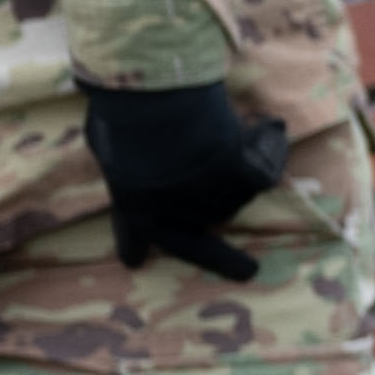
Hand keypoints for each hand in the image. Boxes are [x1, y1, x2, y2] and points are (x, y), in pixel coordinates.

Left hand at [79, 82, 292, 281]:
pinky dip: (269, 150)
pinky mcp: (239, 179)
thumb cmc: (122, 117)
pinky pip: (263, 173)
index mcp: (133, 207)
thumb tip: (121, 150)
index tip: (135, 260)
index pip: (133, 239)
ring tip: (238, 126)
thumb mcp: (103, 140)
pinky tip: (270, 127)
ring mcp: (210, 201)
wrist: (155, 104)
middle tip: (248, 271)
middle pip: (204, 229)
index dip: (134, 247)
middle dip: (224, 255)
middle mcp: (174, 215)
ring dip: (238, 168)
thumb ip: (116, 156)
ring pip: (235, 195)